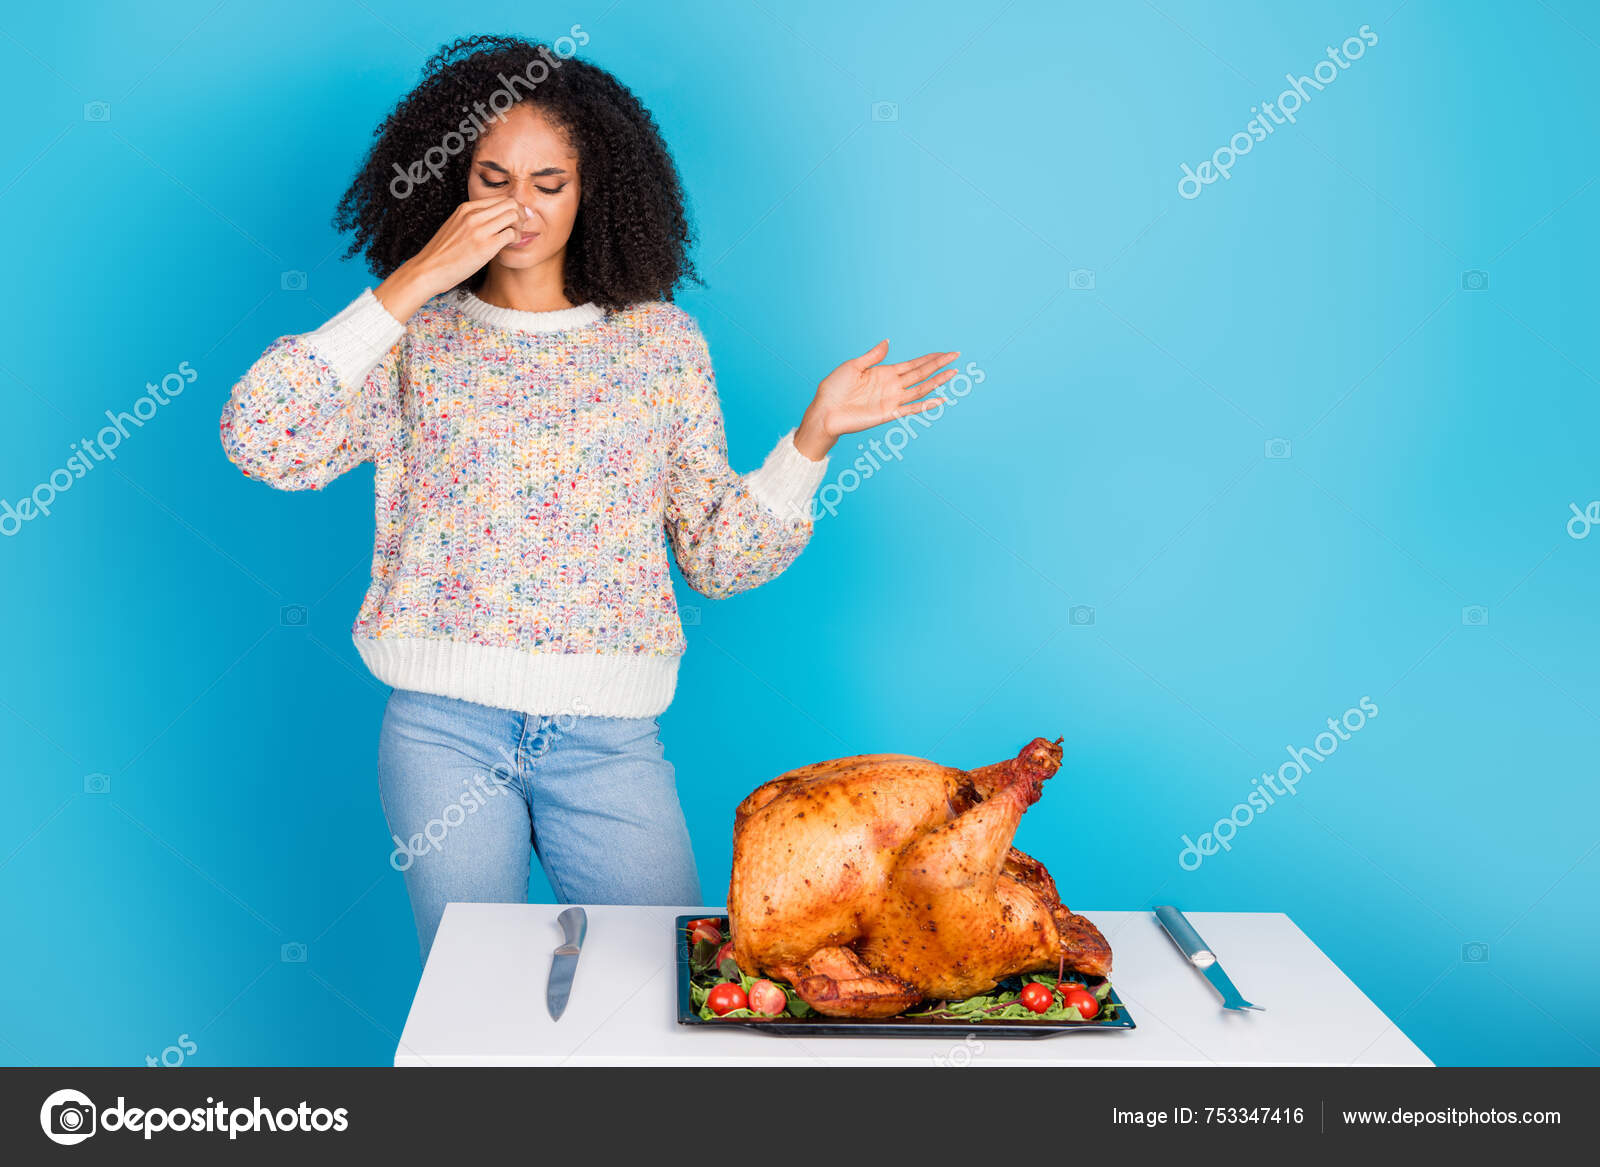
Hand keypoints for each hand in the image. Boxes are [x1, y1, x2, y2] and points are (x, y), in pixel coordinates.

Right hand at [374, 195, 529, 320]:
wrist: (428, 269)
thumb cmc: (442, 253)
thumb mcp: (455, 227)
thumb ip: (472, 220)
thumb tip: (493, 221)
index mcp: (466, 208)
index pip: (500, 198)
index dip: (511, 209)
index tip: (512, 222)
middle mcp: (473, 215)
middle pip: (510, 203)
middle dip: (520, 215)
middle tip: (517, 229)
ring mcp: (479, 230)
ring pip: (514, 215)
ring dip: (519, 227)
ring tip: (513, 238)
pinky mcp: (485, 246)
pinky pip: (512, 234)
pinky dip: (516, 240)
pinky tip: (509, 247)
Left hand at [792, 341, 960, 460]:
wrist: (824, 411)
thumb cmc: (834, 388)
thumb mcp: (853, 366)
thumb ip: (873, 356)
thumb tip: (888, 342)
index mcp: (885, 372)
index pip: (913, 364)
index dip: (929, 358)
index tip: (945, 352)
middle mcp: (892, 386)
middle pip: (921, 373)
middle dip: (939, 364)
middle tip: (957, 356)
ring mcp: (892, 400)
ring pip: (921, 389)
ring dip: (937, 381)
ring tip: (954, 372)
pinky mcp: (888, 413)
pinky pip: (911, 409)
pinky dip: (926, 405)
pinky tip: (940, 399)